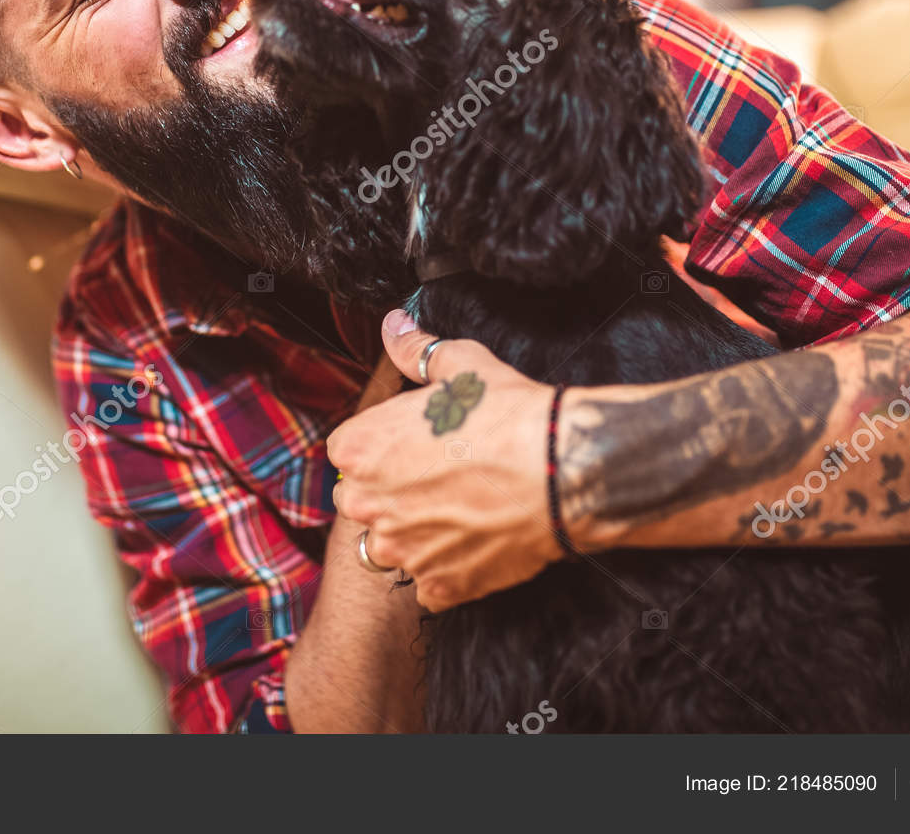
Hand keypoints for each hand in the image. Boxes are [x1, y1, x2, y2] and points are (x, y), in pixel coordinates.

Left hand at [327, 309, 561, 610]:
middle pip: (363, 501)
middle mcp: (370, 504)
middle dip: (390, 491)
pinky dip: (447, 568)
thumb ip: (415, 350)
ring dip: (414, 533)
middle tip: (440, 476)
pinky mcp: (439, 585)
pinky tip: (475, 542)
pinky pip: (429, 582)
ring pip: (391, 546)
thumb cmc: (507, 414)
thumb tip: (394, 325)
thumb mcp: (458, 365)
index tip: (413, 444)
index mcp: (362, 449)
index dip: (383, 446)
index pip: (349, 451)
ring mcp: (402, 550)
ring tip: (458, 510)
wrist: (560, 470)